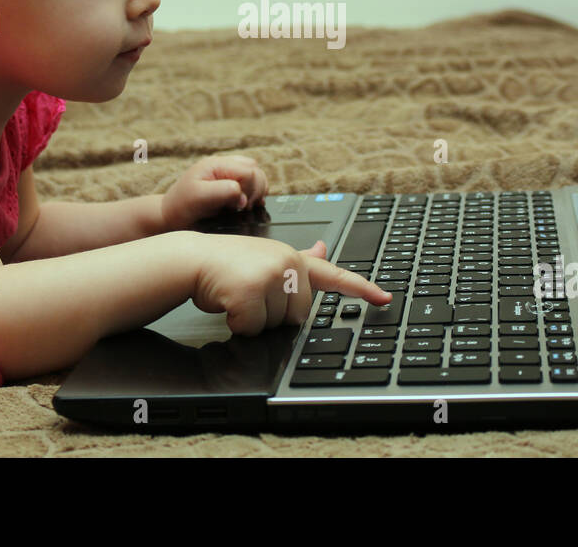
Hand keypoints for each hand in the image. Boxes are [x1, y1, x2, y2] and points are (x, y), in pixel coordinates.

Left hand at [161, 154, 268, 231]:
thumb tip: (242, 196)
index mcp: (217, 164)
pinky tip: (246, 205)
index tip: (241, 206)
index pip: (249, 171)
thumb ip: (222, 192)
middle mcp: (224, 166)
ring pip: (256, 175)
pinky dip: (254, 194)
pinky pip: (251, 183)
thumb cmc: (181, 206)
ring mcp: (227, 174)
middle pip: (256, 171)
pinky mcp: (229, 184)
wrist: (171, 216)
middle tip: (244, 207)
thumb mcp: (199, 197)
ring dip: (256, 191)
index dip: (251, 189)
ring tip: (245, 206)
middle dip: (256, 190)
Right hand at [188, 233, 392, 335]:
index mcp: (295, 259)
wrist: (192, 259)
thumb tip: (322, 249)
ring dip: (254, 320)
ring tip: (238, 295)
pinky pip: (252, 328)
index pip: (334, 275)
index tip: (384, 299)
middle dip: (273, 314)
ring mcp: (270, 276)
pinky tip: (228, 303)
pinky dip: (238, 323)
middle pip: (297, 315)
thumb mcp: (266, 256)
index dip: (362, 289)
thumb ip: (298, 258)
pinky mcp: (250, 291)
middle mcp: (287, 264)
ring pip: (275, 325)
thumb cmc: (228, 262)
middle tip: (251, 294)